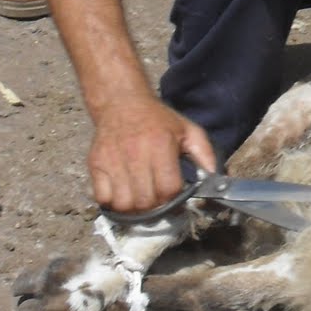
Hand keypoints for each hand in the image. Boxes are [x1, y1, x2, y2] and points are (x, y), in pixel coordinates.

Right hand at [87, 94, 214, 215]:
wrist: (121, 103)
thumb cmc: (157, 119)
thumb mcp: (188, 130)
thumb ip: (205, 154)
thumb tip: (214, 180)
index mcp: (161, 145)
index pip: (169, 188)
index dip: (174, 197)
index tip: (174, 194)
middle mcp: (135, 154)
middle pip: (146, 201)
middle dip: (156, 206)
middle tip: (158, 199)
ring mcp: (113, 161)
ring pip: (124, 204)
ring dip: (134, 208)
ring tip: (141, 197)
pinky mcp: (96, 165)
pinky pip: (103, 199)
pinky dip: (113, 203)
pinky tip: (124, 192)